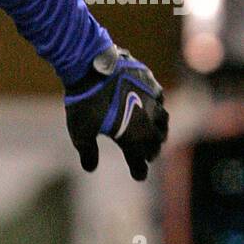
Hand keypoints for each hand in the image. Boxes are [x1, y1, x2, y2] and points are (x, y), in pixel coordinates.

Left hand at [64, 44, 169, 181]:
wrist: (91, 67)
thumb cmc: (84, 102)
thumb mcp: (81, 132)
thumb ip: (88, 151)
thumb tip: (90, 168)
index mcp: (133, 137)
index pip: (139, 160)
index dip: (139, 170)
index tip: (139, 176)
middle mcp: (148, 121)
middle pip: (155, 141)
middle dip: (152, 150)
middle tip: (148, 156)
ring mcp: (152, 101)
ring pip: (163, 120)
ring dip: (159, 131)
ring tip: (156, 135)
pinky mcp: (151, 83)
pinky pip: (159, 99)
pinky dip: (157, 108)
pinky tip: (153, 107)